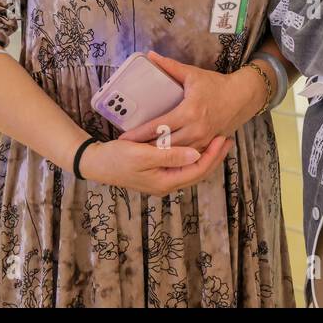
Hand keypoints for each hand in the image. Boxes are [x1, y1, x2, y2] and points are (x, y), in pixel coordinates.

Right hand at [78, 135, 231, 193]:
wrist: (95, 163)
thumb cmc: (116, 158)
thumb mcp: (142, 155)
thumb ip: (169, 155)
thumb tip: (196, 154)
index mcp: (165, 182)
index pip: (198, 170)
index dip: (213, 155)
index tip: (222, 138)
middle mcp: (167, 184)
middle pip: (199, 172)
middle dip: (215, 156)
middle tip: (227, 138)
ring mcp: (162, 179)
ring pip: (192, 169)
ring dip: (206, 155)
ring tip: (217, 139)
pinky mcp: (158, 172)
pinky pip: (182, 165)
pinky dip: (193, 155)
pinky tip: (198, 143)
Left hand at [118, 51, 265, 150]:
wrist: (243, 97)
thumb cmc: (217, 85)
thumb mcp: (194, 74)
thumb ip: (171, 67)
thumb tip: (151, 55)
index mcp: (189, 112)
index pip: (158, 127)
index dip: (139, 134)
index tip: (124, 138)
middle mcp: (195, 129)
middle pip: (164, 145)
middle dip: (145, 149)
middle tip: (127, 150)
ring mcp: (203, 139)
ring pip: (175, 154)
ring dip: (158, 155)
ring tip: (140, 155)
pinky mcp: (207, 144)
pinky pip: (187, 155)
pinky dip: (174, 157)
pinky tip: (162, 158)